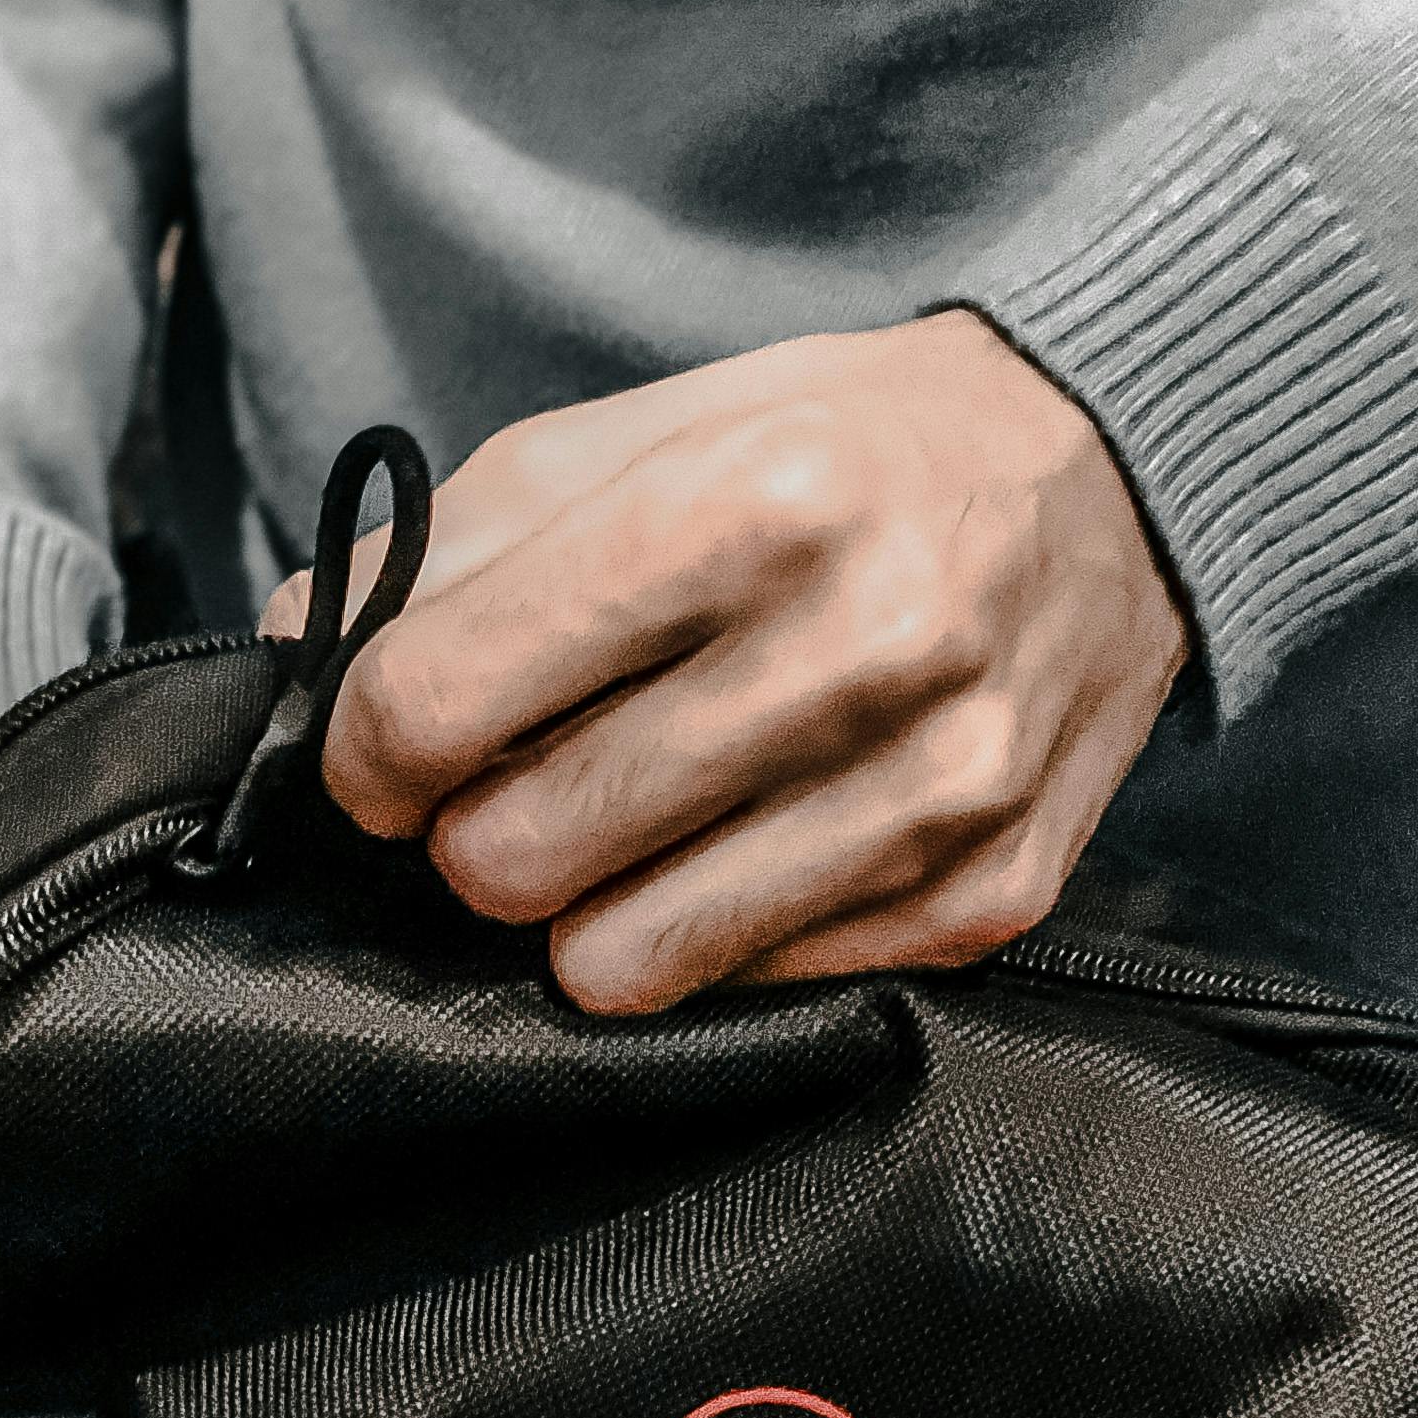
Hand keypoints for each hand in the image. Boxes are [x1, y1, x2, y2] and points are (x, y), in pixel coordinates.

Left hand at [280, 315, 1187, 1011]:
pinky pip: (755, 985)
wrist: (1120, 481)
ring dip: (577, 908)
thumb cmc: (845, 452)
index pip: (443, 702)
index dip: (367, 748)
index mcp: (753, 502)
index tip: (384, 749)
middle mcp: (864, 645)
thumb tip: (297, 652)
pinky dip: (711, 932)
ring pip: (624, 960)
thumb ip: (460, 543)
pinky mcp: (986, 891)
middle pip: (517, 854)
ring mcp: (940, 787)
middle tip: (503, 793)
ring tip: (610, 832)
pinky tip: (742, 844)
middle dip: (466, 839)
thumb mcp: (649, 433)